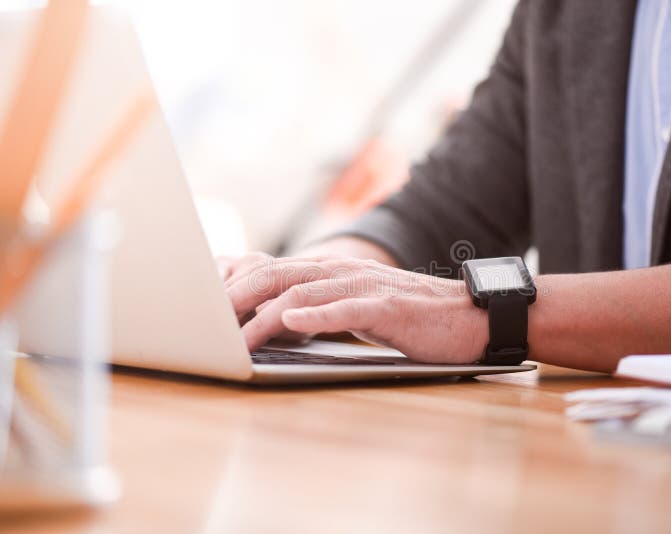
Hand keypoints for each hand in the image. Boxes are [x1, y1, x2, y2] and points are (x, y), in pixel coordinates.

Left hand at [223, 255, 488, 363]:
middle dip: (233, 299)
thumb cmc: (410, 318)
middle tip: (200, 324)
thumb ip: (320, 309)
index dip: (234, 287)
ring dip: (263, 316)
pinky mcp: (386, 306)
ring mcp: (364, 286)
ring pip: (302, 292)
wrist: (467, 314)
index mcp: (331, 273)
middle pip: (275, 275)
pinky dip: (316, 315)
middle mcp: (342, 272)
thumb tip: (277, 323)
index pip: (271, 272)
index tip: (201, 312)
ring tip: (234, 338)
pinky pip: (346, 308)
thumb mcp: (357, 310)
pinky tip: (291, 322)